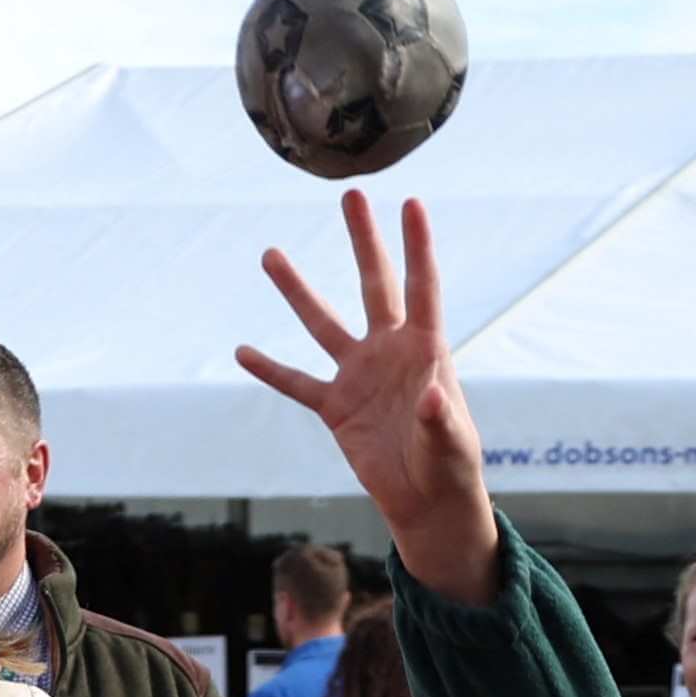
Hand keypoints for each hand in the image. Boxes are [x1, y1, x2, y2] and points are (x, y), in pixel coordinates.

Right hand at [236, 190, 501, 605]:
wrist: (428, 502)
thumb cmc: (452, 468)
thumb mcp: (452, 447)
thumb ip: (442, 420)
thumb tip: (432, 396)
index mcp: (426, 350)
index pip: (422, 288)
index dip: (417, 246)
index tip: (411, 203)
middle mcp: (390, 352)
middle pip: (374, 284)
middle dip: (364, 241)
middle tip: (351, 195)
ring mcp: (359, 376)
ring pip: (323, 324)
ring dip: (297, 292)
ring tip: (270, 254)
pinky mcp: (336, 407)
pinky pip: (297, 383)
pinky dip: (271, 370)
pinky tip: (243, 352)